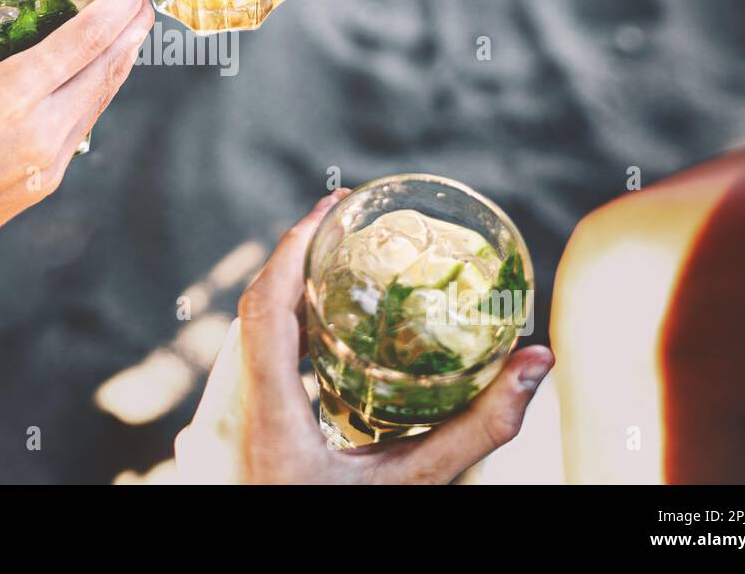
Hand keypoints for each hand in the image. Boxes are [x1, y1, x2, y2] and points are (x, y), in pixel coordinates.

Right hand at [0, 0, 153, 284]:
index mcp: (9, 97)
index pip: (87, 39)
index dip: (119, 3)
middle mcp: (42, 129)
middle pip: (111, 66)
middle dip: (134, 23)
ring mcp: (51, 159)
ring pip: (104, 96)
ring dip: (123, 56)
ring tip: (129, 21)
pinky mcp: (49, 180)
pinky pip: (85, 122)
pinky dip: (98, 89)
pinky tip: (95, 72)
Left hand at [175, 192, 554, 483]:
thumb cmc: (341, 538)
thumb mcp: (414, 488)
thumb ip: (477, 430)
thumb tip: (536, 363)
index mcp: (266, 423)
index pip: (263, 308)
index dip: (292, 247)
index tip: (331, 206)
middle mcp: (223, 420)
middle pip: (248, 314)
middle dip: (293, 262)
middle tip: (345, 228)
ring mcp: (208, 433)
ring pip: (237, 342)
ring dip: (280, 301)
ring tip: (334, 272)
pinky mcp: (210, 446)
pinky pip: (235, 372)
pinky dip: (271, 341)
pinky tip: (312, 341)